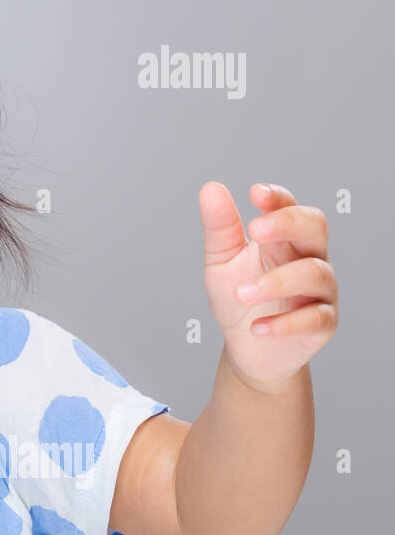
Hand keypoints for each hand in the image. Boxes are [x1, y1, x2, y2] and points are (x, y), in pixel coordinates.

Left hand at [199, 181, 338, 393]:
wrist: (247, 346)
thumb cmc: (237, 296)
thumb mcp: (221, 260)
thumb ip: (220, 227)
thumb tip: (211, 187)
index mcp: (283, 237)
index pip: (289, 207)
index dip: (277, 199)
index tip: (255, 194)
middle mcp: (308, 257)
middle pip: (316, 227)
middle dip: (288, 223)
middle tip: (255, 231)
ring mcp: (320, 290)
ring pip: (314, 274)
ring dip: (276, 282)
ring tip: (241, 293)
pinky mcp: (323, 323)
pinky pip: (315, 319)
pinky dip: (285, 323)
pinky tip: (258, 327)